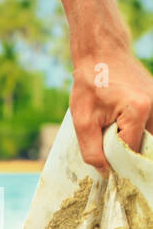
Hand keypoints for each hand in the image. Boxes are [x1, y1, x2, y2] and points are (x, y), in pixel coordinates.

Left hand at [70, 49, 152, 172]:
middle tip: (107, 151)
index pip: (131, 151)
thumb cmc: (89, 85)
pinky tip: (119, 126)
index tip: (106, 170)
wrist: (101, 53)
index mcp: (138, 111)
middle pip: (143, 145)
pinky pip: (149, 125)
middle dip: (125, 153)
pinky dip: (135, 131)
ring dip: (130, 141)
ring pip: (148, 137)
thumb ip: (92, 150)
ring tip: (110, 132)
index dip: (117, 163)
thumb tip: (106, 174)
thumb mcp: (82, 120)